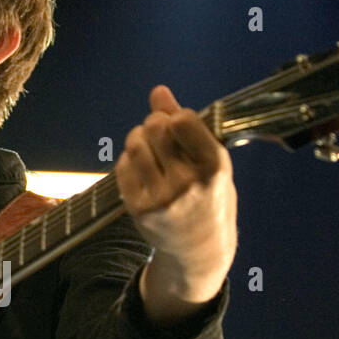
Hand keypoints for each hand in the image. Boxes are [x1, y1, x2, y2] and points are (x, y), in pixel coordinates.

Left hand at [114, 85, 236, 310]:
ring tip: (150, 147)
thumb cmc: (209, 195)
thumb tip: (158, 91)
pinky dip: (129, 159)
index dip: (176, 117)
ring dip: (139, 137)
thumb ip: (186, 126)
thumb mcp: (210, 161)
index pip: (182, 121)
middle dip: (155, 123)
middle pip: (156, 128)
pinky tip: (142, 166)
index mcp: (213, 168)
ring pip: (136, 145)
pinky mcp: (139, 209)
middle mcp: (188, 183)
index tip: (179, 125)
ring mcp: (161, 198)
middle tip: (160, 132)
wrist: (200, 248)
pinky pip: (124, 166)